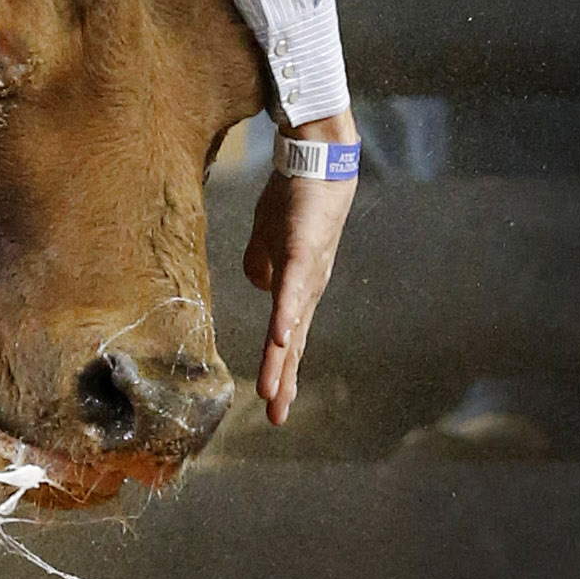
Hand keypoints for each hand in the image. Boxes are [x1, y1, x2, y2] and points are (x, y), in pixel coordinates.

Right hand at [242, 110, 358, 425]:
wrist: (318, 161)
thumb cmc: (293, 197)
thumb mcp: (268, 236)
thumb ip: (262, 265)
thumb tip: (260, 288)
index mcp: (298, 287)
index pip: (289, 337)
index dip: (282, 370)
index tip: (275, 404)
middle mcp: (308, 287)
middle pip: (294, 342)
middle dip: (285, 380)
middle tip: (277, 417)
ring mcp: (308, 272)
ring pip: (293, 324)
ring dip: (283, 360)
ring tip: (273, 391)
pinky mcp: (303, 251)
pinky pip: (292, 289)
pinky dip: (287, 316)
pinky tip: (281, 339)